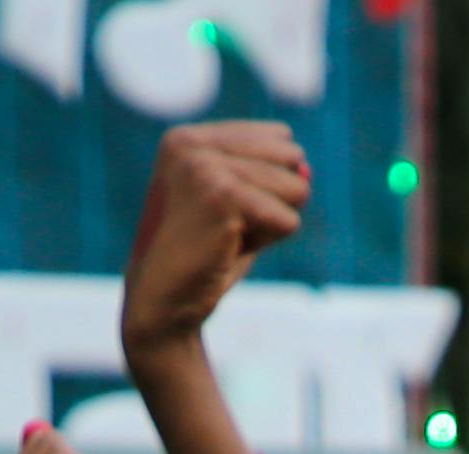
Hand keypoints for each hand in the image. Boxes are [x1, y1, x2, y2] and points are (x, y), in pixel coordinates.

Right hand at [125, 120, 307, 352]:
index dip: (269, 182)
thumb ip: (273, 174)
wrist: (161, 303)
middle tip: (228, 226)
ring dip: (270, 225)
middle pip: (291, 158)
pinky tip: (229, 250)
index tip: (224, 209)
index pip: (280, 136)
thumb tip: (306, 171)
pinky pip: (288, 220)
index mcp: (188, 137)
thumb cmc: (203, 256)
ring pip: (295, 188)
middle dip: (274, 200)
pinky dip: (268, 243)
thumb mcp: (236, 201)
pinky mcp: (223, 196)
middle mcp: (192, 143)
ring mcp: (205, 166)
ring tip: (226, 238)